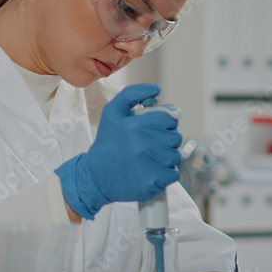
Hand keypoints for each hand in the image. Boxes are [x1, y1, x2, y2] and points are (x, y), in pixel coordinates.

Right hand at [55, 83, 181, 218]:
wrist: (96, 176)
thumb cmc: (107, 143)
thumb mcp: (112, 112)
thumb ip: (133, 94)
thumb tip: (157, 89)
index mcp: (136, 125)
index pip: (170, 118)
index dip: (164, 122)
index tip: (154, 128)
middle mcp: (145, 144)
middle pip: (175, 137)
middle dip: (165, 139)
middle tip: (149, 144)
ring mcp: (150, 164)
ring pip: (175, 155)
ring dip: (166, 156)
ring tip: (149, 158)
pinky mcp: (154, 182)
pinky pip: (173, 174)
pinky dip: (165, 173)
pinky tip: (150, 171)